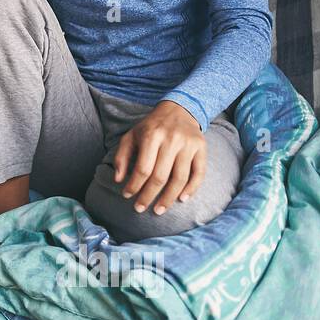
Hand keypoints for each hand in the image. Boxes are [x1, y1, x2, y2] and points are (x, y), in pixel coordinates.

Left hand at [112, 100, 206, 216]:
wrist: (179, 109)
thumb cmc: (151, 127)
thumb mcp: (131, 136)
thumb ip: (121, 156)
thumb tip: (118, 180)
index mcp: (151, 136)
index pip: (143, 168)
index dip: (134, 185)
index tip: (127, 196)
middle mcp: (171, 140)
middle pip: (160, 176)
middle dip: (148, 196)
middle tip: (140, 209)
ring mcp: (188, 144)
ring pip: (179, 178)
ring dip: (169, 198)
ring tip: (159, 210)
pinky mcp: (201, 148)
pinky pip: (199, 173)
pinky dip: (192, 189)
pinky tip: (182, 199)